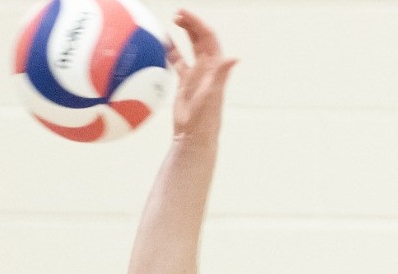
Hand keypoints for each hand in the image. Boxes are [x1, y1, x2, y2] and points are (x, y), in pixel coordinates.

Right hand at [167, 9, 236, 142]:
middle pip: (200, 39)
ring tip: (174, 21)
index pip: (208, 38)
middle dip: (191, 24)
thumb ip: (221, 75)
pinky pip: (179, 62)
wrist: (194, 135)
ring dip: (185, 34)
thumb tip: (234, 58)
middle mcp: (207, 69)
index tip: (184, 14)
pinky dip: (172, 52)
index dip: (197, 23)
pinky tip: (163, 44)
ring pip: (191, 48)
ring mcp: (196, 75)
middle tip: (177, 14)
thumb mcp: (212, 94)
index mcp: (215, 68)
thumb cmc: (205, 118)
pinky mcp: (186, 83)